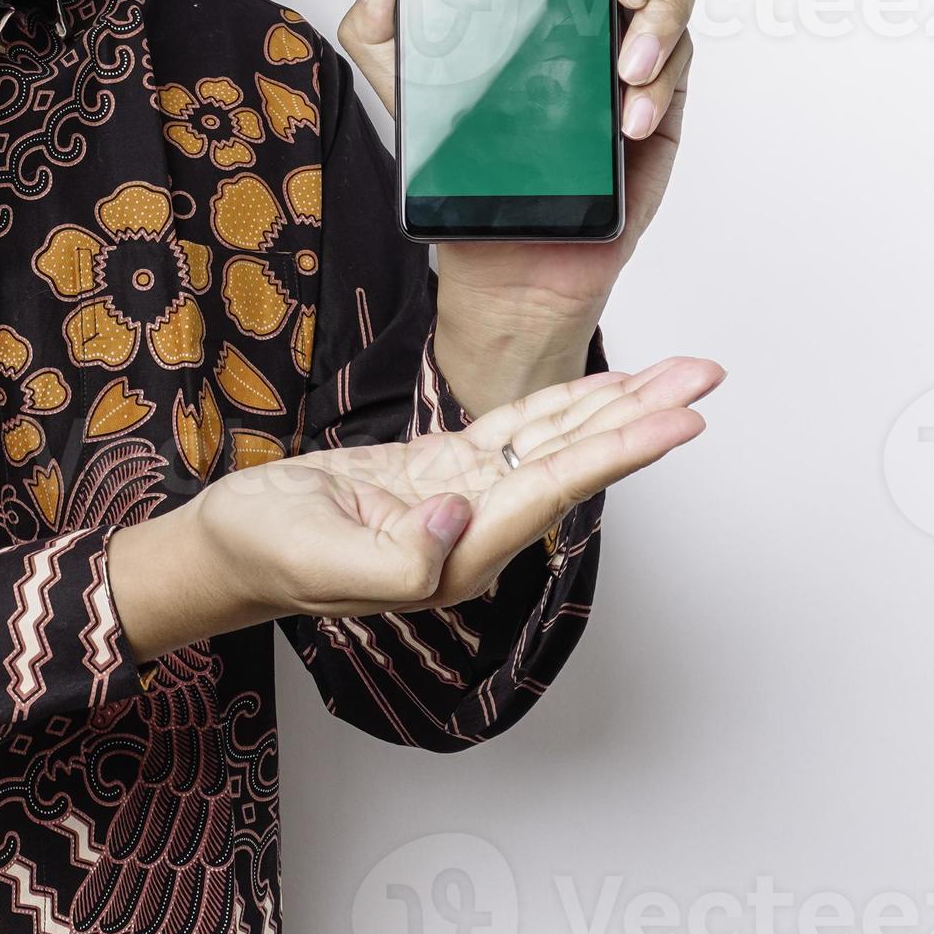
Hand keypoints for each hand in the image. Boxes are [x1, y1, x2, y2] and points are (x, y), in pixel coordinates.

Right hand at [110, 357, 721, 654]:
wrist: (228, 548)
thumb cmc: (265, 554)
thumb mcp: (322, 558)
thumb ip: (399, 558)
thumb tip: (462, 517)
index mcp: (459, 554)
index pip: (558, 488)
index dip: (622, 449)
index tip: (680, 420)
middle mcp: (477, 529)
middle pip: (577, 462)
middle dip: (644, 419)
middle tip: (705, 377)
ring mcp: (460, 499)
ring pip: (555, 442)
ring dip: (616, 406)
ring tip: (677, 374)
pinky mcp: (437, 472)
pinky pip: (514, 432)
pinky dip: (561, 405)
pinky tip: (599, 390)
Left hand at [339, 0, 696, 361]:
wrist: (509, 260)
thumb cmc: (467, 161)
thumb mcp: (405, 90)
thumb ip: (382, 26)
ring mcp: (628, 39)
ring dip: (658, 16)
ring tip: (622, 67)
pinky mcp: (662, 93)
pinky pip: (682, 60)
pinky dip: (660, 80)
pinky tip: (628, 116)